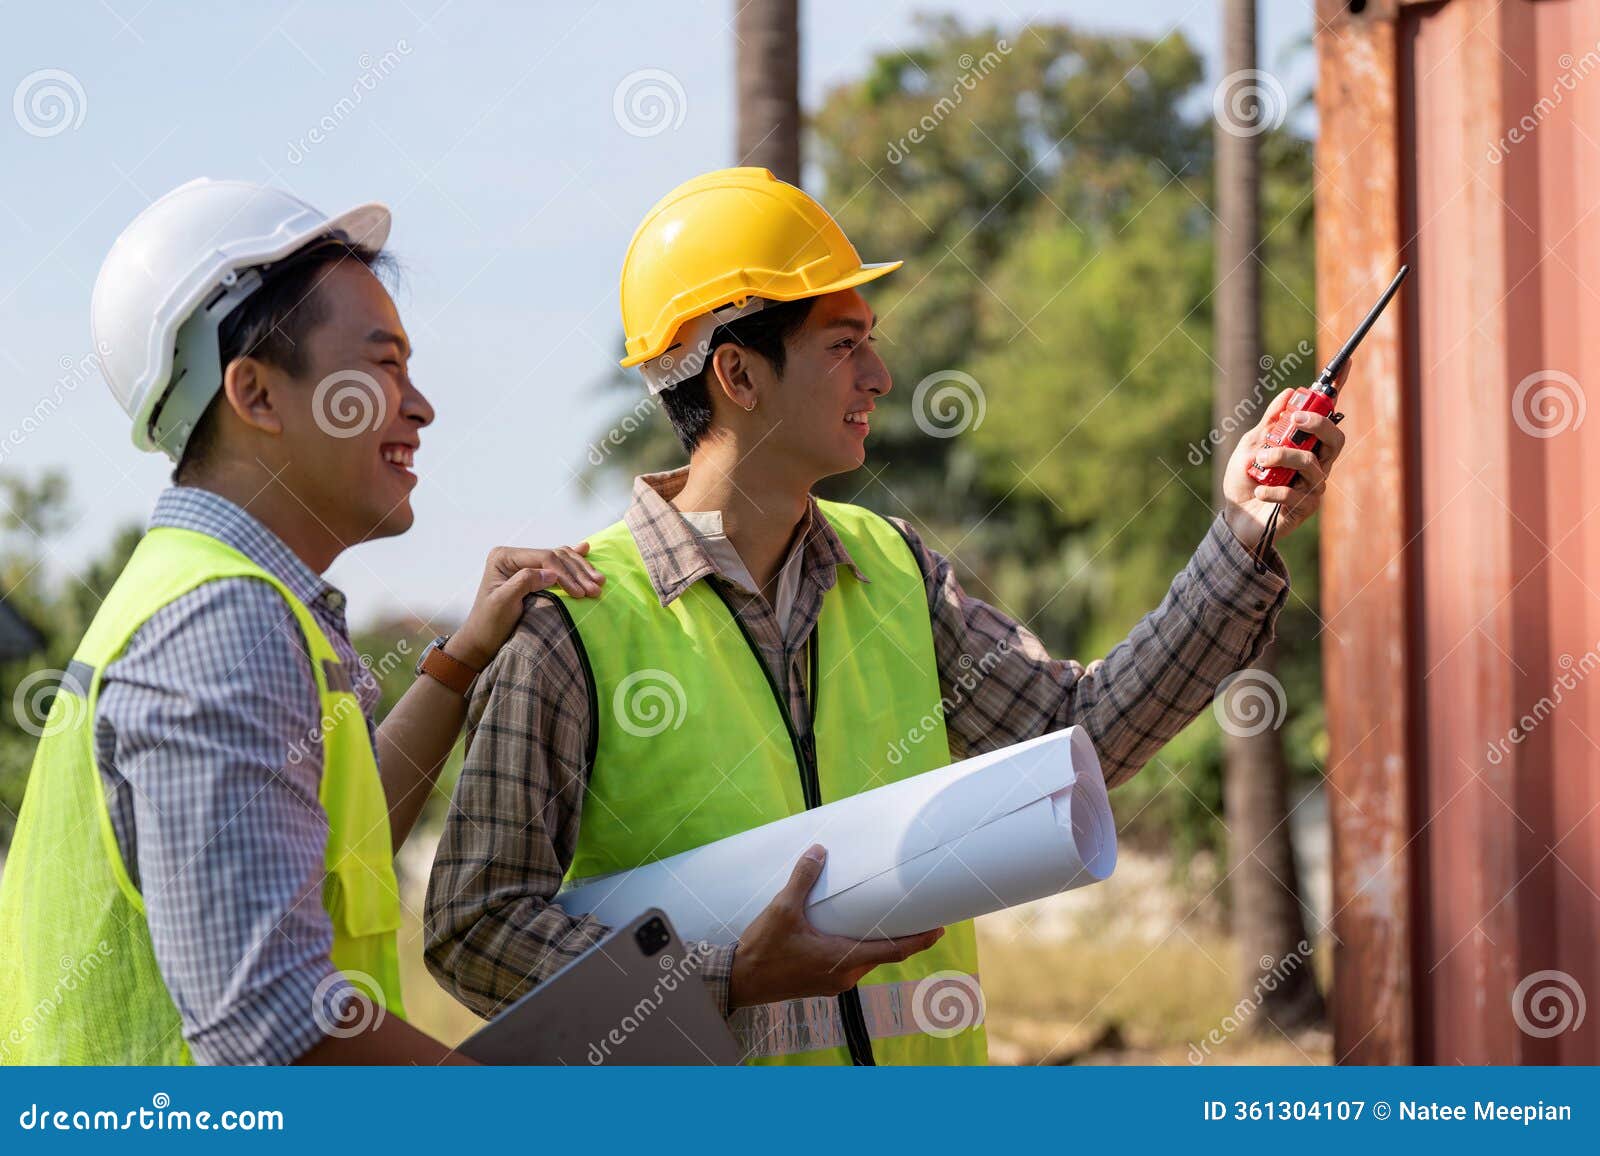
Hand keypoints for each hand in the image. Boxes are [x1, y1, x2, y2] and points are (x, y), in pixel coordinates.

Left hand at [447, 543, 603, 668]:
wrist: (482, 643)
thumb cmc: (489, 625)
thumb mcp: (503, 603)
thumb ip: (524, 582)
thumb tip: (552, 573)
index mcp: (504, 557)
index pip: (543, 558)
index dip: (565, 573)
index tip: (581, 593)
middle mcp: (514, 556)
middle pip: (555, 557)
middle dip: (578, 572)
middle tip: (597, 588)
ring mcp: (524, 563)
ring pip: (560, 559)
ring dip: (581, 569)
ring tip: (599, 582)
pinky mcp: (532, 574)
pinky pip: (557, 563)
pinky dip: (573, 562)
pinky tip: (586, 550)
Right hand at [728, 845, 945, 1008]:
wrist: (739, 981)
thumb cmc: (763, 950)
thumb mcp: (782, 910)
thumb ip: (803, 879)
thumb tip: (818, 851)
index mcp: (842, 960)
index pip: (893, 951)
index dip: (919, 939)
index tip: (939, 927)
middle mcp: (844, 976)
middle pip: (883, 955)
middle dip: (901, 935)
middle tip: (914, 912)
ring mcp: (833, 982)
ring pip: (866, 959)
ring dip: (878, 941)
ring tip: (884, 916)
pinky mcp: (822, 982)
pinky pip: (850, 963)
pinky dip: (859, 946)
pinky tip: (850, 931)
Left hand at [1221, 358, 1351, 547]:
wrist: (1235, 519)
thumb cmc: (1245, 481)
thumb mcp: (1250, 445)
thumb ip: (1270, 423)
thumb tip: (1290, 392)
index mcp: (1305, 443)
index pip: (1327, 414)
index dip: (1337, 389)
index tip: (1344, 363)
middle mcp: (1316, 462)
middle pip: (1336, 438)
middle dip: (1318, 424)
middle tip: (1295, 419)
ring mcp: (1313, 486)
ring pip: (1312, 464)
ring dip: (1283, 457)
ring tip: (1260, 462)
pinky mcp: (1305, 508)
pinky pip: (1296, 494)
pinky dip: (1273, 489)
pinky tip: (1259, 492)